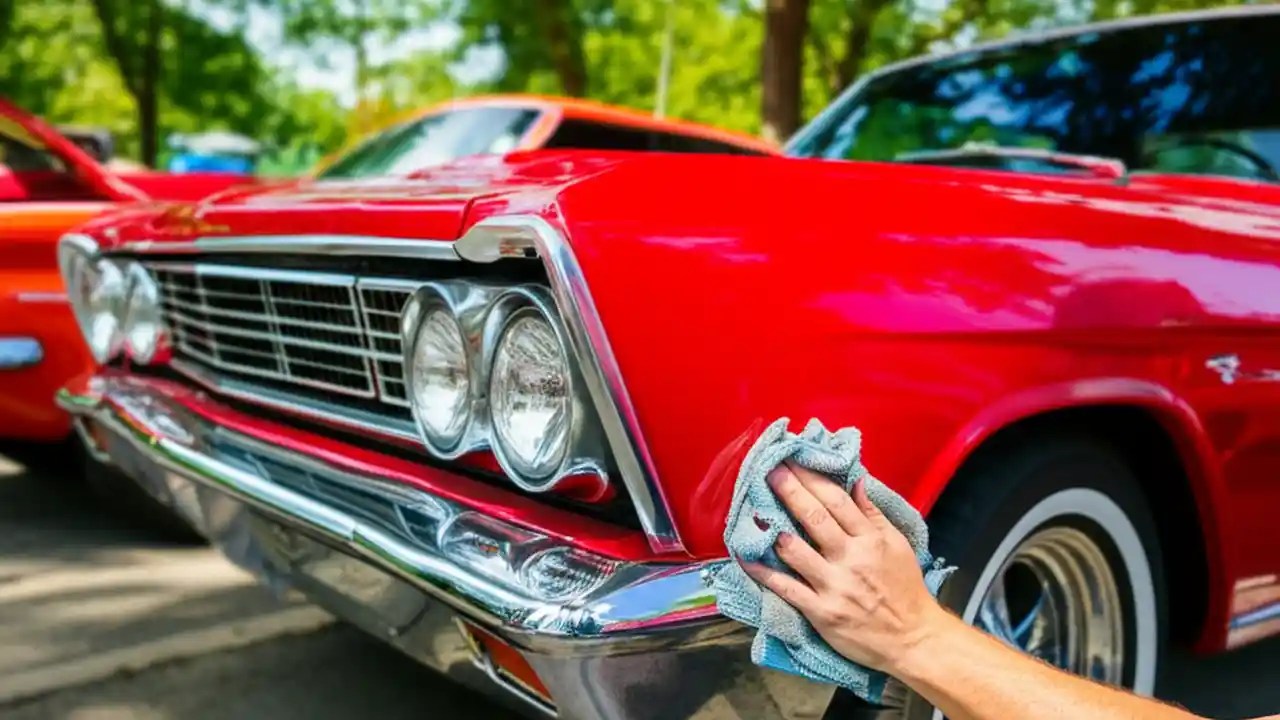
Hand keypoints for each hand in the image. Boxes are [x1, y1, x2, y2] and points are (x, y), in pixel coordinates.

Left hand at [740, 461, 948, 673]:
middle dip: (789, 491)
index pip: (836, 500)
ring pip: (796, 550)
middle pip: (814, 517)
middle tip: (769, 470)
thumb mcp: (898, 545)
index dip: (812, 478)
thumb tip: (856, 481)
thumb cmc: (905, 590)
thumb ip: (873, 514)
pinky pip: (786, 588)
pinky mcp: (821, 612)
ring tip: (754, 507)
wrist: (912, 639)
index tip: (793, 461)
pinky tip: (745, 557)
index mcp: (870, 539)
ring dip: (773, 528)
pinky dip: (763, 572)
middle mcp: (851, 559)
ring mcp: (834, 586)